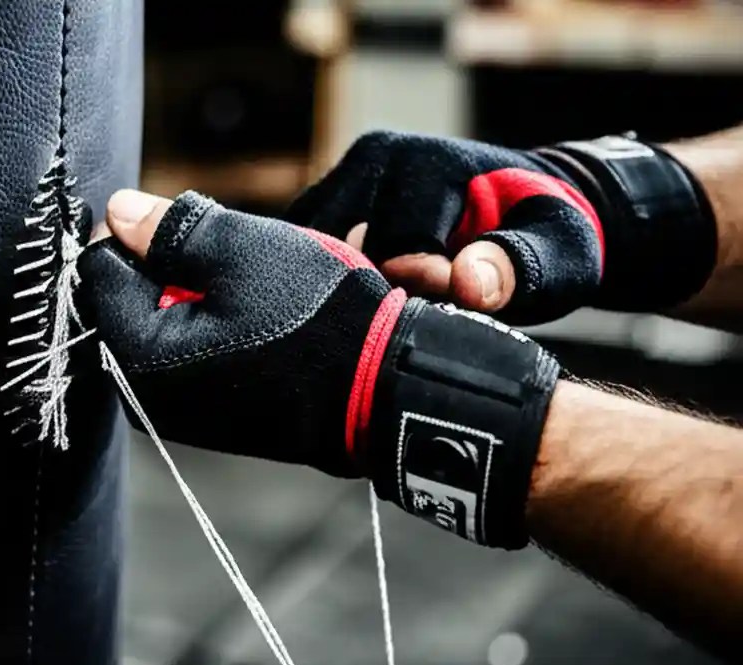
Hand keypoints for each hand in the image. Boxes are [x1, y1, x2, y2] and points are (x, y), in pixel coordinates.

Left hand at [79, 189, 560, 548]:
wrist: (381, 387)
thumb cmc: (313, 318)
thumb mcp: (239, 248)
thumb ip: (168, 228)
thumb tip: (117, 212)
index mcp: (136, 350)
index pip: (99, 267)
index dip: (137, 233)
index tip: (185, 226)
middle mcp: (143, 391)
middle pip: (130, 297)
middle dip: (171, 266)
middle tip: (233, 261)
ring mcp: (178, 411)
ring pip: (166, 321)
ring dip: (200, 294)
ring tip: (256, 291)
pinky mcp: (210, 417)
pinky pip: (194, 352)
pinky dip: (219, 326)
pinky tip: (263, 321)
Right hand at [285, 130, 606, 324]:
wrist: (532, 206)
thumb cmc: (547, 238)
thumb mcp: (558, 255)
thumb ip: (517, 267)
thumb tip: (463, 282)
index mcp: (429, 162)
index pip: (394, 253)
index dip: (420, 298)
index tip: (453, 307)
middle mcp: (376, 156)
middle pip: (345, 256)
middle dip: (379, 294)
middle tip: (422, 310)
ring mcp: (345, 175)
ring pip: (312, 254)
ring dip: (344, 288)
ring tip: (393, 304)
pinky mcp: (327, 198)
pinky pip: (303, 250)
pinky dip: (324, 280)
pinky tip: (363, 297)